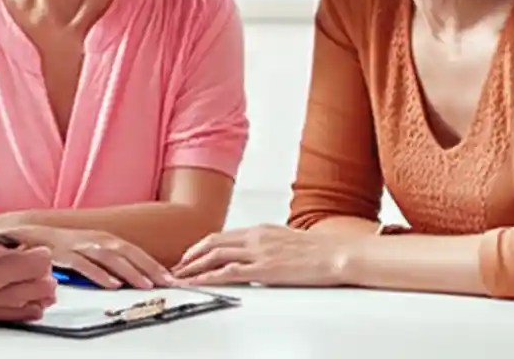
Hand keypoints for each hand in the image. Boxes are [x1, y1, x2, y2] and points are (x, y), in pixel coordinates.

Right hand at [10, 226, 172, 289]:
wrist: (31, 234)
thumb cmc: (63, 246)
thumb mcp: (90, 250)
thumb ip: (110, 260)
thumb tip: (133, 276)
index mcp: (105, 238)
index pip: (135, 251)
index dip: (153, 264)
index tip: (170, 278)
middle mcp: (96, 239)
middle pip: (128, 253)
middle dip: (149, 267)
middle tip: (166, 282)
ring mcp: (81, 245)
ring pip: (110, 258)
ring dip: (130, 271)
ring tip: (145, 284)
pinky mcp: (65, 254)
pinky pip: (85, 265)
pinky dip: (100, 275)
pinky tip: (112, 285)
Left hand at [172, 224, 350, 286]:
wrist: (336, 254)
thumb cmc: (318, 251)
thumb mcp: (286, 241)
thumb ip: (267, 245)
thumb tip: (256, 255)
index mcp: (259, 229)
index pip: (221, 236)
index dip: (201, 246)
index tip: (189, 256)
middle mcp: (255, 237)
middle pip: (212, 243)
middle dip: (191, 256)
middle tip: (177, 267)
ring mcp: (258, 252)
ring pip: (215, 256)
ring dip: (194, 267)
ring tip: (180, 277)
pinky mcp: (264, 268)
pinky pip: (229, 272)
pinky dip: (209, 277)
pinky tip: (198, 283)